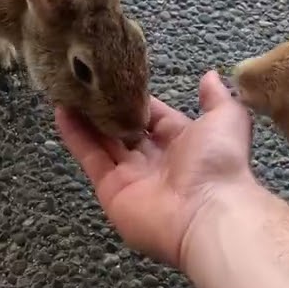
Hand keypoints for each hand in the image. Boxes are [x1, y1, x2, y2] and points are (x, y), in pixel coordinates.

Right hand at [54, 70, 256, 268]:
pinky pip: (90, 158)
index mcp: (182, 143)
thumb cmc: (221, 164)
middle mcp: (155, 160)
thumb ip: (216, 98)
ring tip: (66, 89)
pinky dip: (74, 135)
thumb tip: (211, 75)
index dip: (135, 97)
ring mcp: (131, 176)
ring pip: (102, 141)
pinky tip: (61, 110)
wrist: (209, 214)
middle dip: (106, 107)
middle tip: (85, 80)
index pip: (152, 116)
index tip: (116, 74)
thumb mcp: (228, 118)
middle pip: (123, 129)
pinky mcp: (111, 189)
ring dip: (85, 117)